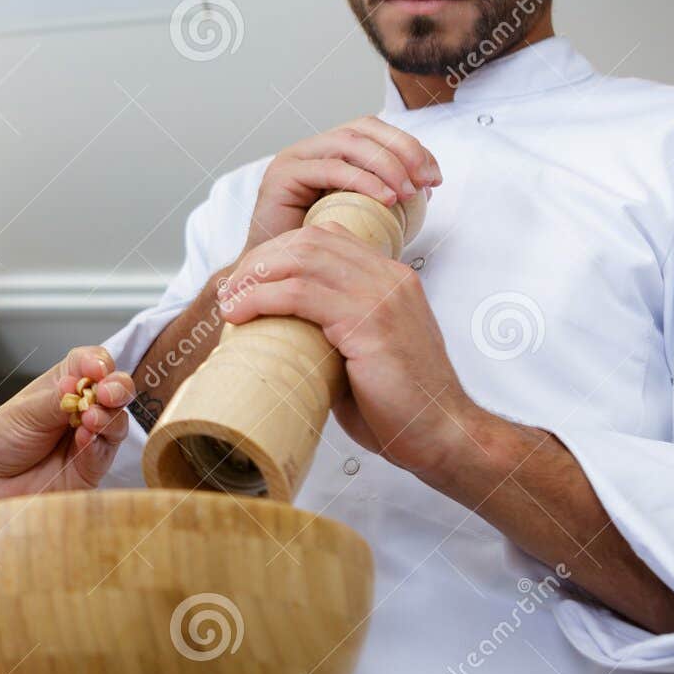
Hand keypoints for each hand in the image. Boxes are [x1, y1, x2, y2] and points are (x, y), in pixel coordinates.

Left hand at [0, 346, 135, 516]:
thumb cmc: (1, 441)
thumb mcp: (24, 412)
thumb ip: (55, 399)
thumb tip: (77, 385)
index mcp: (63, 385)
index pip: (91, 362)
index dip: (98, 362)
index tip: (97, 369)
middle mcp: (82, 408)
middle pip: (115, 389)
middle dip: (117, 387)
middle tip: (105, 393)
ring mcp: (90, 436)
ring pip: (118, 420)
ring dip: (108, 416)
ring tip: (89, 418)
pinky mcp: (91, 466)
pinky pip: (105, 452)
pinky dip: (98, 443)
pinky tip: (84, 438)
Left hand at [218, 224, 482, 480]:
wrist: (443, 434)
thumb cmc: (400, 405)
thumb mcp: (363, 351)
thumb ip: (332, 329)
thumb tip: (279, 330)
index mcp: (390, 278)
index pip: (327, 238)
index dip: (280, 251)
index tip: (250, 279)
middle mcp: (389, 277)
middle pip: (309, 240)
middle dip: (261, 259)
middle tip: (231, 289)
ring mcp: (381, 295)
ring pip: (301, 259)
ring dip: (255, 276)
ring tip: (229, 302)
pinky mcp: (369, 321)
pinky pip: (301, 293)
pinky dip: (262, 298)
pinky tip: (241, 313)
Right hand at [245, 117, 440, 255]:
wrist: (275, 282)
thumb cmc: (320, 256)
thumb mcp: (363, 219)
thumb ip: (388, 197)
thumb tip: (426, 186)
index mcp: (330, 153)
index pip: (375, 132)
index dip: (410, 146)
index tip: (435, 177)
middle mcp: (311, 150)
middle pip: (364, 128)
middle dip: (404, 149)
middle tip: (427, 180)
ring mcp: (294, 159)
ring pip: (349, 142)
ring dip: (388, 164)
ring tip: (409, 193)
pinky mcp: (281, 177)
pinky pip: (330, 169)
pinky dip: (364, 181)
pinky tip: (387, 200)